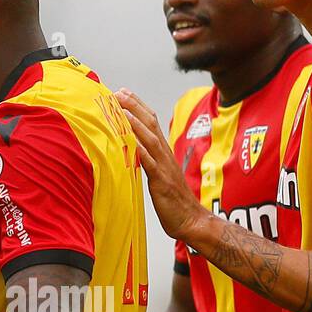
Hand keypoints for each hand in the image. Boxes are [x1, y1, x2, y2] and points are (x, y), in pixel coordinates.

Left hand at [115, 88, 208, 242]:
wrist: (192, 220)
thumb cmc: (174, 202)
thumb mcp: (160, 177)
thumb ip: (149, 162)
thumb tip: (133, 152)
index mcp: (164, 153)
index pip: (151, 123)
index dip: (138, 106)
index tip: (123, 93)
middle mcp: (165, 155)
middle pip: (150, 124)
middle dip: (134, 106)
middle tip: (119, 92)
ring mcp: (164, 167)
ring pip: (149, 139)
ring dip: (134, 122)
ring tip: (120, 108)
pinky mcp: (161, 182)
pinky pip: (149, 163)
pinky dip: (139, 150)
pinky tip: (128, 141)